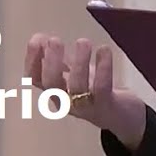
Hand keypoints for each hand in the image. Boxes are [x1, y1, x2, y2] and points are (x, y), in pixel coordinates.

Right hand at [25, 33, 147, 150]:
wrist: (124, 116)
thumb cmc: (95, 92)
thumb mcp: (75, 74)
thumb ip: (59, 59)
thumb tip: (39, 39)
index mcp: (56, 92)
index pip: (34, 79)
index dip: (32, 60)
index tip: (36, 40)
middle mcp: (66, 102)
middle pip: (51, 85)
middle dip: (51, 62)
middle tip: (55, 40)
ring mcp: (86, 106)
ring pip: (77, 86)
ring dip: (79, 62)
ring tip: (83, 41)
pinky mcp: (107, 106)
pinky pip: (102, 87)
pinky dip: (103, 68)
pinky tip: (104, 50)